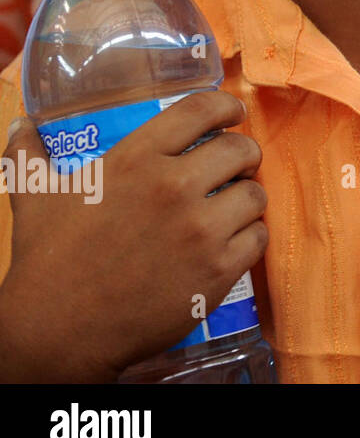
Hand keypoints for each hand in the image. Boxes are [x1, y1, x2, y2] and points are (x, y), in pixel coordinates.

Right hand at [0, 92, 267, 381]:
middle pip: (240, 149)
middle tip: (236, 168)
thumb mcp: (35, 197)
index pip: (201, 109)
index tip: (233, 113)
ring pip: (255, 194)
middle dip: (243, 155)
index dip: (226, 106)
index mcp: (135, 159)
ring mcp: (200, 229)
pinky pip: (258, 237)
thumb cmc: (48, 261)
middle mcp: (173, 187)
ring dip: (246, 199)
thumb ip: (30, 155)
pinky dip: (249, 238)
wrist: (59, 331)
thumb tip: (21, 124)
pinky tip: (232, 242)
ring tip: (231, 209)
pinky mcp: (218, 269)